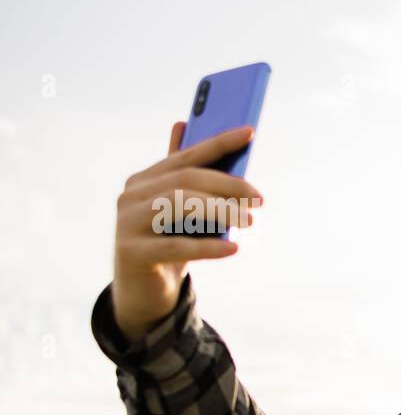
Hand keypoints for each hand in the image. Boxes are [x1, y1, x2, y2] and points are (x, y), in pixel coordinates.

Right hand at [111, 122, 262, 341]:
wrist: (143, 291)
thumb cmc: (168, 244)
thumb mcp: (182, 212)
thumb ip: (185, 176)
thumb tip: (183, 123)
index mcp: (145, 180)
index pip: (186, 156)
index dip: (218, 143)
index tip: (249, 133)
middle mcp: (132, 196)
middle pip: (185, 180)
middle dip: (227, 185)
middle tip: (259, 199)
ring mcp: (127, 223)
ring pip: (179, 206)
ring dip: (220, 211)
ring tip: (249, 222)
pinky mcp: (131, 253)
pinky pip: (175, 245)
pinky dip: (208, 247)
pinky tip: (233, 249)